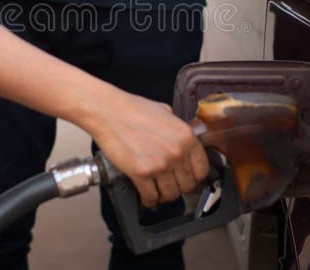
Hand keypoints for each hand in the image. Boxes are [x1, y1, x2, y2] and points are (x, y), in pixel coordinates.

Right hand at [91, 93, 208, 208]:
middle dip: (178, 188)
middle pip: (187, 185)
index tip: (187, 180)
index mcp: (186, 136)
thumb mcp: (165, 112)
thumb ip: (177, 129)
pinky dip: (148, 200)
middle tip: (170, 186)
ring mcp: (160, 164)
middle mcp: (177, 151)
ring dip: (163, 196)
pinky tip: (146, 197)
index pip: (202, 170)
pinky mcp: (141, 173)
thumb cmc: (132, 109)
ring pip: (170, 194)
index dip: (194, 178)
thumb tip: (181, 141)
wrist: (108, 111)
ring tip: (157, 192)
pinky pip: (151, 196)